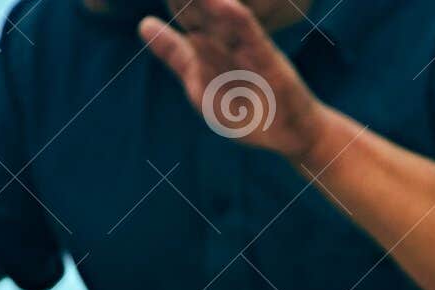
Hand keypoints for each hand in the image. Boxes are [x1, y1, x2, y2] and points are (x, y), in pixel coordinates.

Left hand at [141, 0, 326, 161]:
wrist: (290, 132)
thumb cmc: (245, 109)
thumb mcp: (200, 82)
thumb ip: (176, 53)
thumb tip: (144, 24)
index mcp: (206, 42)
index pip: (183, 13)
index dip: (174, 1)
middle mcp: (226, 40)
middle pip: (200, 10)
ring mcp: (246, 48)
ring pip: (222, 17)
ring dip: (208, 2)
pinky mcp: (268, 60)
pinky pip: (251, 37)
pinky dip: (237, 21)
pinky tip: (225, 5)